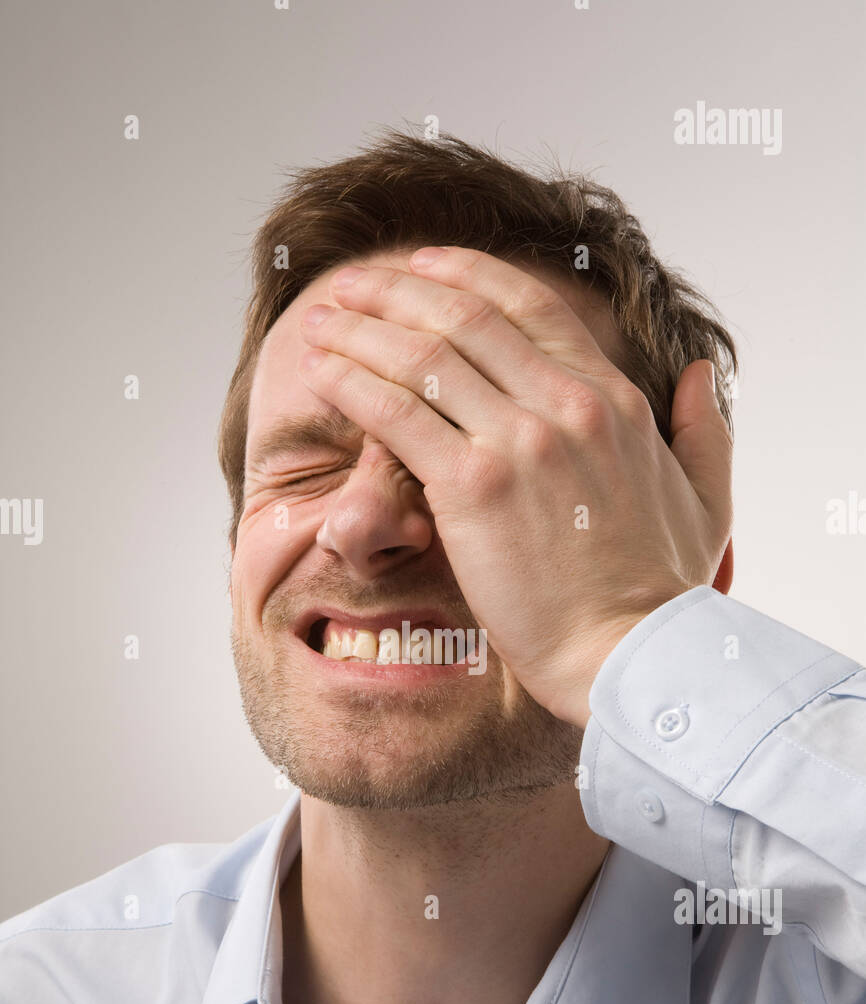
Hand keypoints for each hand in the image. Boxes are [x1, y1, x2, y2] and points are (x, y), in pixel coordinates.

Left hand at [297, 247, 732, 726]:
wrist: (631, 653)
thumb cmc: (661, 590)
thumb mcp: (705, 497)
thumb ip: (702, 429)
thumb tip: (698, 375)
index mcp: (614, 399)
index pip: (530, 305)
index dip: (466, 274)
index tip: (420, 265)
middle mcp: (566, 405)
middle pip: (465, 316)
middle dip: (395, 291)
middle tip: (349, 287)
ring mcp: (519, 442)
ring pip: (424, 356)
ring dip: (361, 329)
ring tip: (319, 320)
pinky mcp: (474, 488)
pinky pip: (398, 414)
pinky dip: (352, 384)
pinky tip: (320, 372)